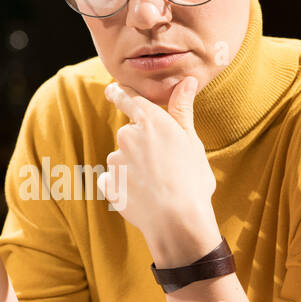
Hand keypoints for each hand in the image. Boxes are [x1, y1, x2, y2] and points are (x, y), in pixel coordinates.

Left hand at [101, 77, 219, 260]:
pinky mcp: (109, 184)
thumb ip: (182, 109)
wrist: (177, 220)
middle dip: (140, 145)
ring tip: (156, 185)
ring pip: (121, 159)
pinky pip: (113, 180)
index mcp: (150, 121)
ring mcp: (115, 161)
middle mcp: (127, 136)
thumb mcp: (191, 141)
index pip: (127, 98)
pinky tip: (142, 196)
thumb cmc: (191, 179)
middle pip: (129, 134)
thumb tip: (187, 80)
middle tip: (163, 164)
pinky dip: (124, 186)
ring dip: (133, 167)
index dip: (119, 92)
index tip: (112, 90)